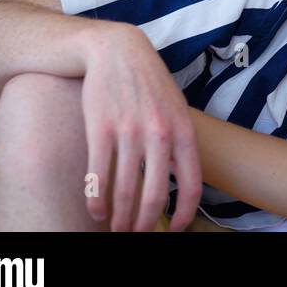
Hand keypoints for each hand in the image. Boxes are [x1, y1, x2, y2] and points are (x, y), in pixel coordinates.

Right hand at [80, 22, 202, 230]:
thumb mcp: (176, 108)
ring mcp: (130, 131)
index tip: (175, 229)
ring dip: (119, 217)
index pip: (191, 184)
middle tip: (136, 235)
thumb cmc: (148, 83)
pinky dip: (96, 200)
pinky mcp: (101, 128)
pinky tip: (95, 210)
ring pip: (124, 190)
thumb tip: (184, 179)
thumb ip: (181, 141)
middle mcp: (160, 134)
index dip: (185, 214)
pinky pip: (98, 175)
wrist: (117, 51)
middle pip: (155, 195)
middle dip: (145, 223)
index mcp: (183, 131)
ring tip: (115, 228)